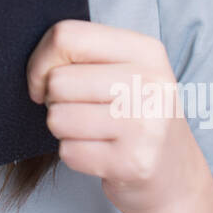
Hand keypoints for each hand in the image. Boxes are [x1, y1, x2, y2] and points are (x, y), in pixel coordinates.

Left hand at [26, 20, 211, 212]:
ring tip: (92, 132)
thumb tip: (37, 69)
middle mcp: (151, 84)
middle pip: (58, 81)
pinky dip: (74, 155)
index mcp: (146, 51)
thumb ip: (84, 55)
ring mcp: (146, 126)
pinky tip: (100, 154)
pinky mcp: (134, 163)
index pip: (67, 36)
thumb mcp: (125, 71)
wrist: (176, 176)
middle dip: (54, 100)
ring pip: (58, 118)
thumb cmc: (135, 116)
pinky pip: (69, 152)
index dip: (40, 60)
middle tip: (79, 110)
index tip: (42, 80)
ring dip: (64, 130)